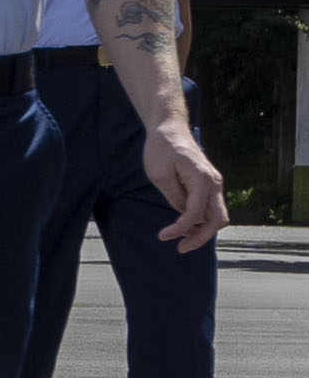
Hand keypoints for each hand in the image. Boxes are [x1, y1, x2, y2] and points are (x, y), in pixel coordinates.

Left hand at [147, 121, 230, 253]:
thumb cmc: (161, 148)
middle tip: (180, 248)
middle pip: (218, 220)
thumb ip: (174, 196)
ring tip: (181, 241)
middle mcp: (215, 183)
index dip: (180, 228)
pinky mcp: (209, 185)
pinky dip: (201, 221)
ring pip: (217, 216)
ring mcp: (214, 184)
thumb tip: (183, 214)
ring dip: (202, 231)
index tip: (163, 236)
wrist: (170, 128)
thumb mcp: (159, 173)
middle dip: (201, 238)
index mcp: (203, 179)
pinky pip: (210, 208)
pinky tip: (185, 228)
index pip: (196, 213)